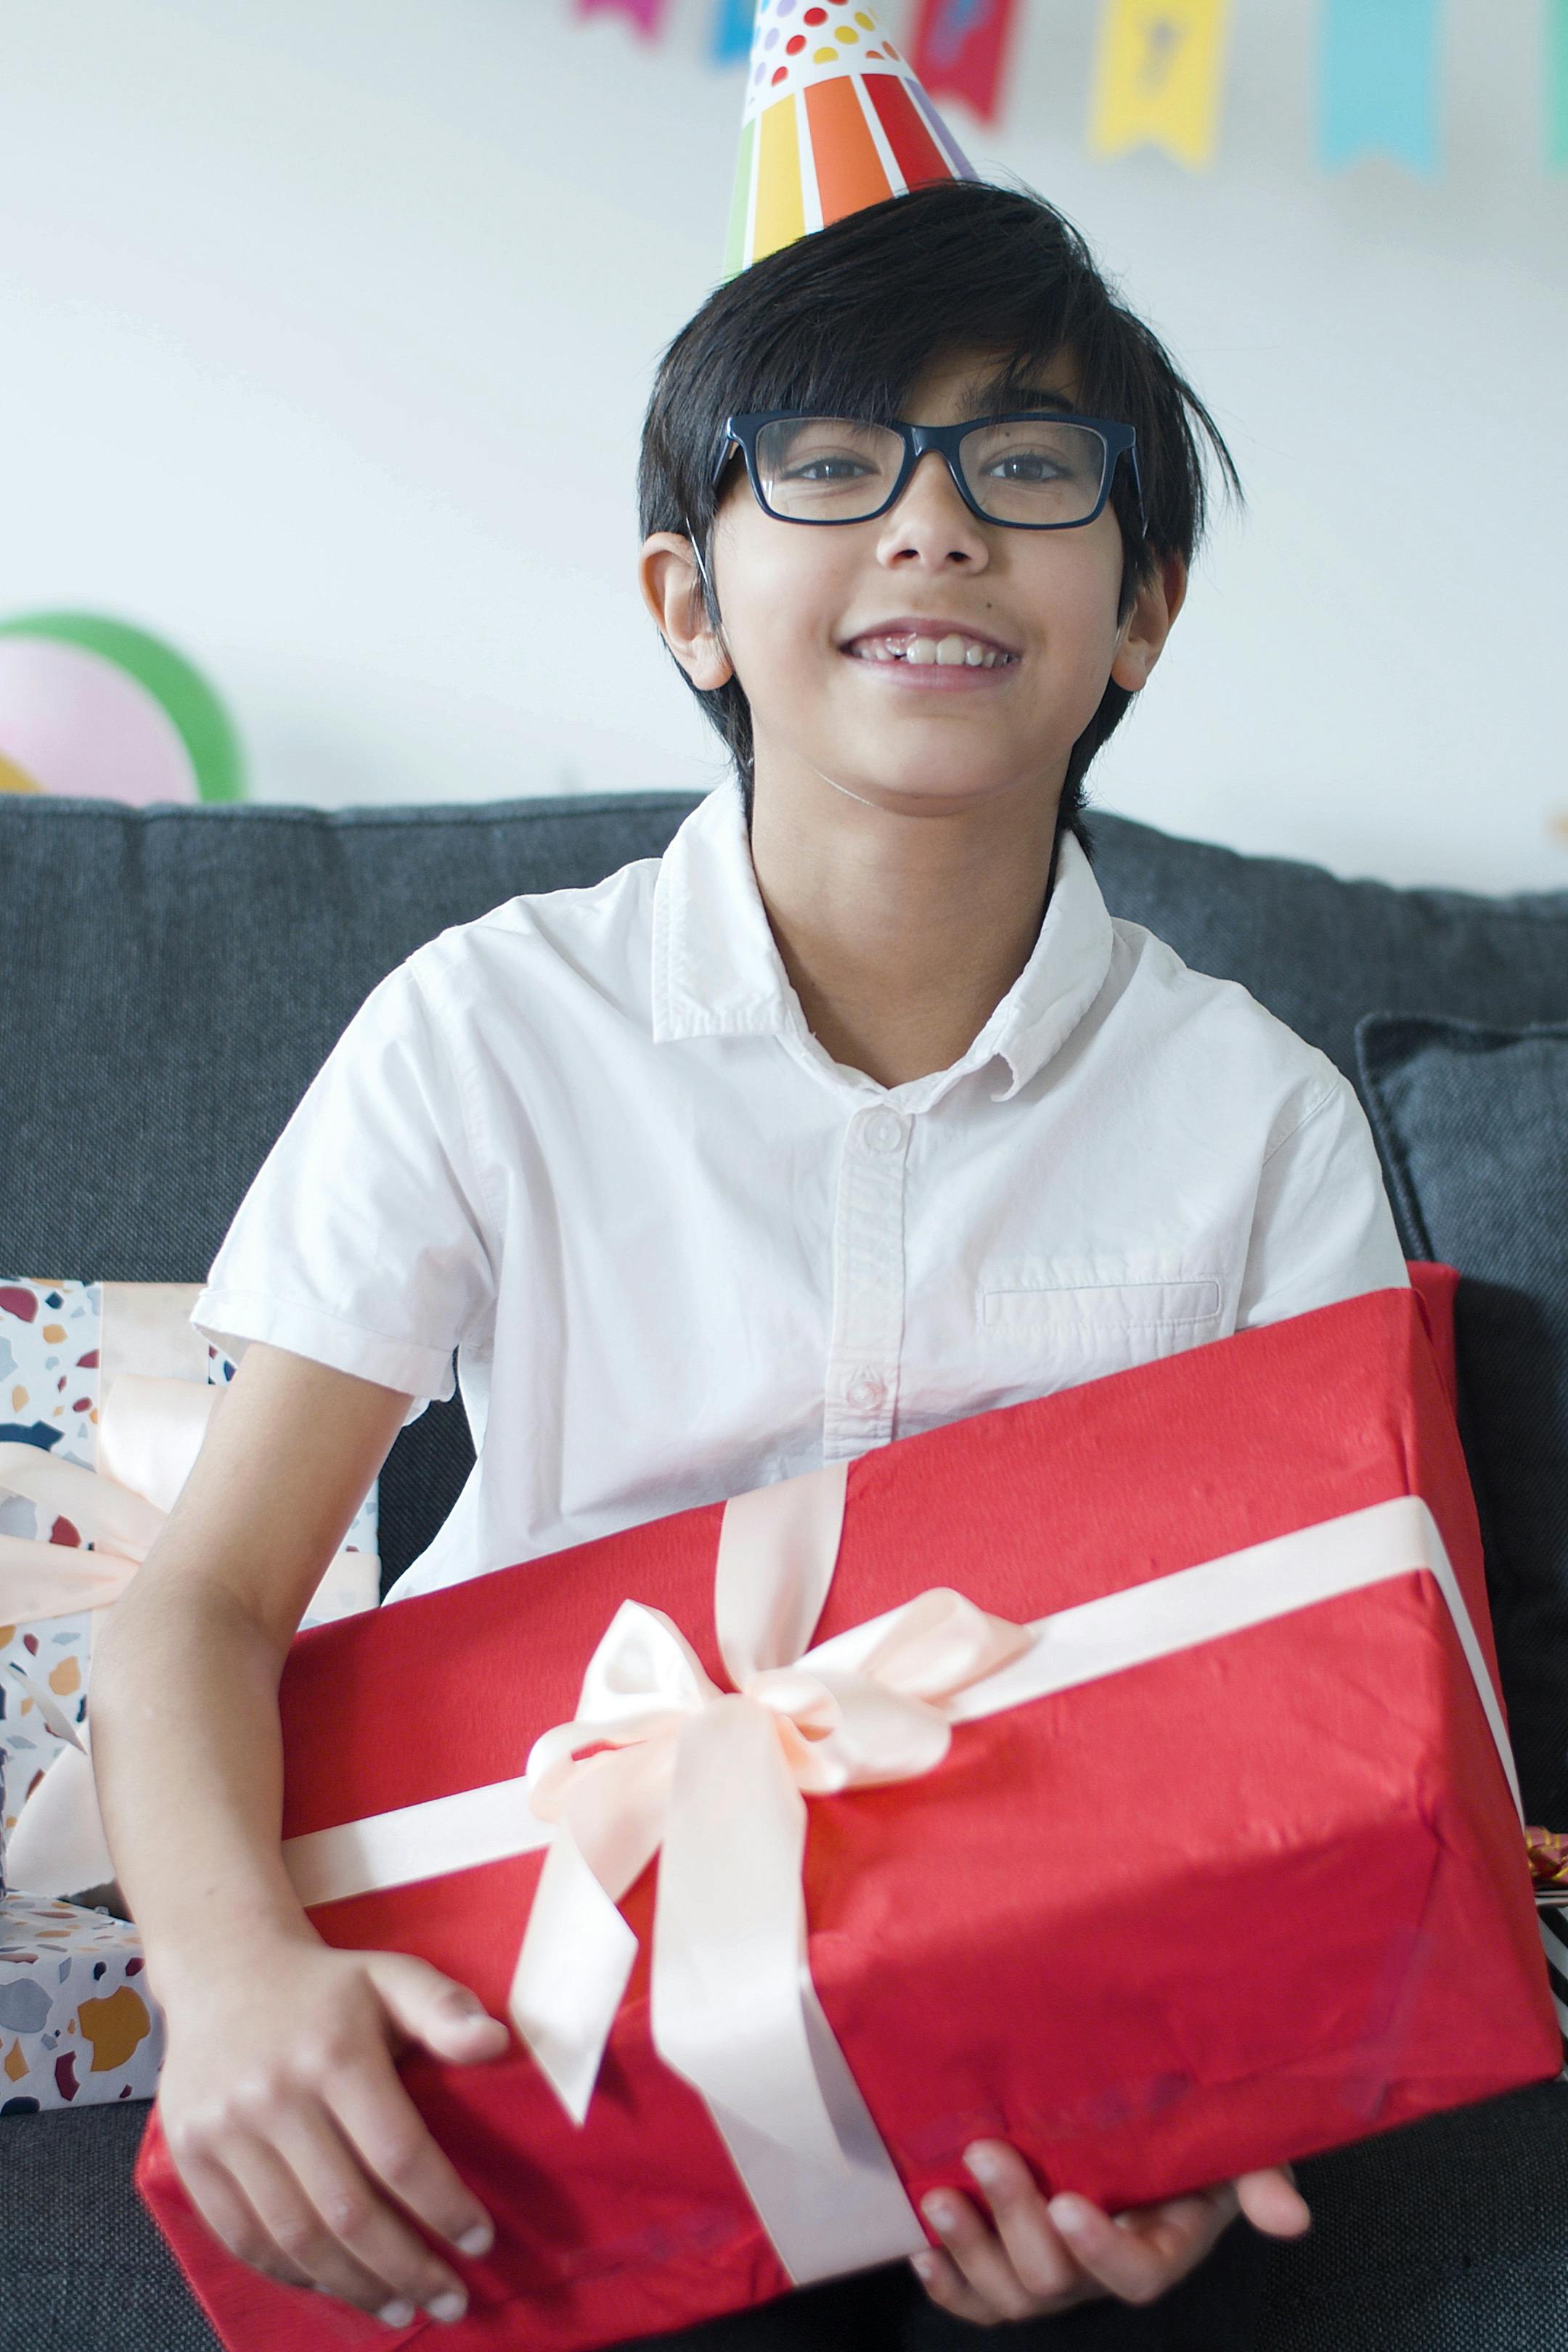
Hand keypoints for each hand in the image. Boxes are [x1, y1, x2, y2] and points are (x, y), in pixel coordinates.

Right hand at [156, 1928, 508, 2327]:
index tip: (480, 2240)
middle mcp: (273, 2096)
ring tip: (402, 2308)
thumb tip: (495, 2042)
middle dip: (406, 2266)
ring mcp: (224, 2131)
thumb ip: (445, 2009)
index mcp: (333, 2053)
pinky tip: (335, 2285)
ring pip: (294, 2237)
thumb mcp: (392, 1976)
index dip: (442, 2207)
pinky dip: (292, 2273)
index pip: (397, 2153)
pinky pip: (242, 2237)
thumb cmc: (326, 1986)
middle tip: (451, 2299)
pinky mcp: (190, 2156)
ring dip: (354, 2286)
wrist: (224, 1970)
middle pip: (346, 2210)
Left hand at [913, 2142, 1309, 2325]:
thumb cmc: (1195, 2121)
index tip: (1069, 2203)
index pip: (1136, 2275)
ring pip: (1012, 2294)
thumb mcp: (1238, 2139)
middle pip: (1057, 2280)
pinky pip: (979, 2297)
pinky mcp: (1014, 2259)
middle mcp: (1105, 2266)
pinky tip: (921, 2252)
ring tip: (940, 2197)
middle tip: (985, 2154)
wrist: (1151, 2107)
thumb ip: (1260, 2174)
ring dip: (970, 2251)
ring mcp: (1057, 2269)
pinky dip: (949, 2282)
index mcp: (1165, 2242)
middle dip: (1015, 2224)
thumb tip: (1290, 2218)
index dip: (1101, 2251)